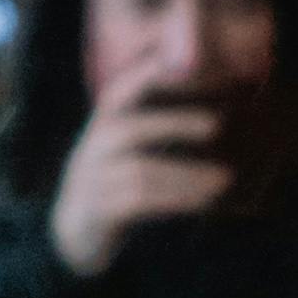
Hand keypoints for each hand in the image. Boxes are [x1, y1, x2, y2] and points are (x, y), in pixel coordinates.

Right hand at [51, 77, 233, 275]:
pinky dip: (176, 199)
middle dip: (174, 123)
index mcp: (105, 122)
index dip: (154, 73)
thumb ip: (159, 120)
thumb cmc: (116, 178)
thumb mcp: (127, 144)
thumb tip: (218, 104)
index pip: (123, 88)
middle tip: (218, 125)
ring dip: (185, 174)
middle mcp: (94, 146)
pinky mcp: (99, 210)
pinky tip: (204, 200)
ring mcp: (92, 179)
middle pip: (128, 127)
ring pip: (139, 171)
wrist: (73, 228)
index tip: (195, 68)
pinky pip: (138, 202)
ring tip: (224, 179)